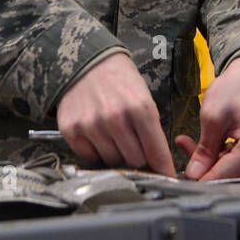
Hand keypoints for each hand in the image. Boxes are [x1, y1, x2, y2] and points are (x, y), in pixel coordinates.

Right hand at [56, 53, 174, 173]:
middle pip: (135, 161)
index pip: (156, 152)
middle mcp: (116, 119)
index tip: (166, 177)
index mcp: (140, 108)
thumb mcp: (145, 97)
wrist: (88, 62)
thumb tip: (156, 162)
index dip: (164, 168)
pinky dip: (97, 152)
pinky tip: (99, 136)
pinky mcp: (72, 131)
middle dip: (139, 157)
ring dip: (117, 155)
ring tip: (115, 136)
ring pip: (113, 162)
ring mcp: (92, 126)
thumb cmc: (120, 80)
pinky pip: (90, 158)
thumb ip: (150, 129)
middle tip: (135, 145)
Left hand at [175, 55, 239, 180]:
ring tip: (190, 144)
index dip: (201, 179)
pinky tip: (207, 145)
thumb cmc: (236, 87)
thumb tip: (194, 175)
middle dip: (205, 170)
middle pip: (231, 177)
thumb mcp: (212, 117)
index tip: (182, 178)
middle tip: (184, 156)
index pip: (225, 175)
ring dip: (212, 163)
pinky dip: (221, 157)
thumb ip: (204, 150)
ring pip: (234, 173)